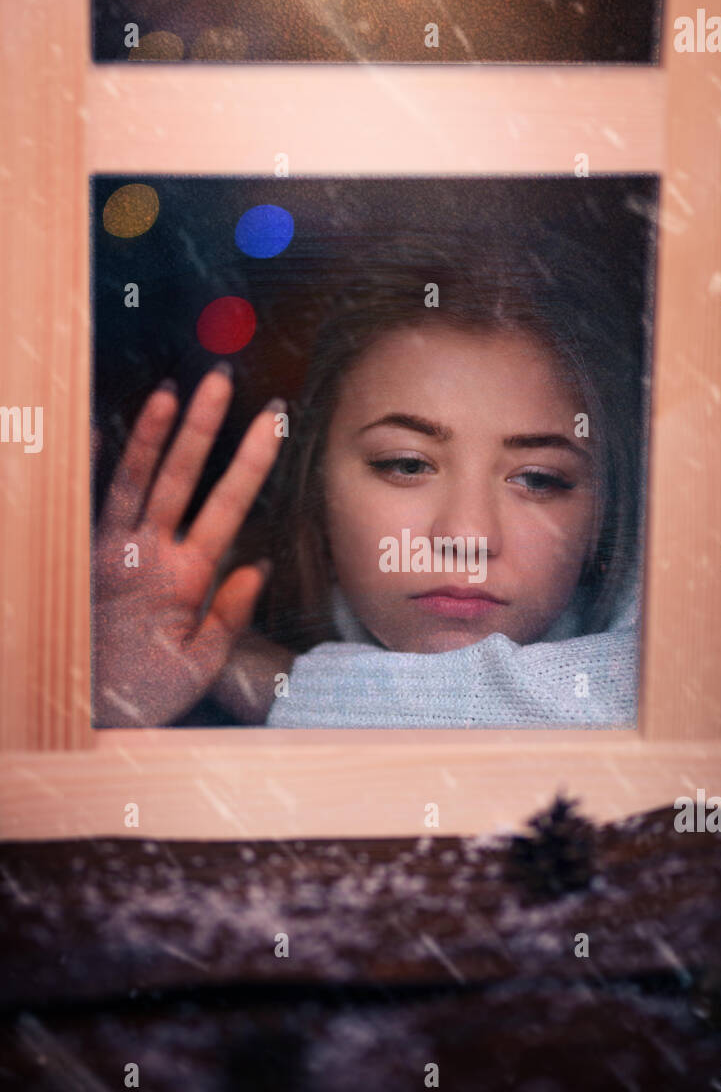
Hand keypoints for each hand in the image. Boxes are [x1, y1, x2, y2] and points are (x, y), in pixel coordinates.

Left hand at [93, 366, 285, 726]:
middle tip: (219, 379)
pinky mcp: (85, 556)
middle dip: (203, 426)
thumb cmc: (145, 693)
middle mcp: (147, 554)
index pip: (227, 505)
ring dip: (152, 434)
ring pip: (133, 479)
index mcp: (185, 579)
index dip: (251, 460)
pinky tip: (94, 428)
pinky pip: (88, 502)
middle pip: (179, 477)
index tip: (272, 421)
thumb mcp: (200, 666)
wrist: (77, 711)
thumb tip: (256, 564)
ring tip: (170, 390)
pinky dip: (90, 466)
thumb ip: (228, 614)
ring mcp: (112, 551)